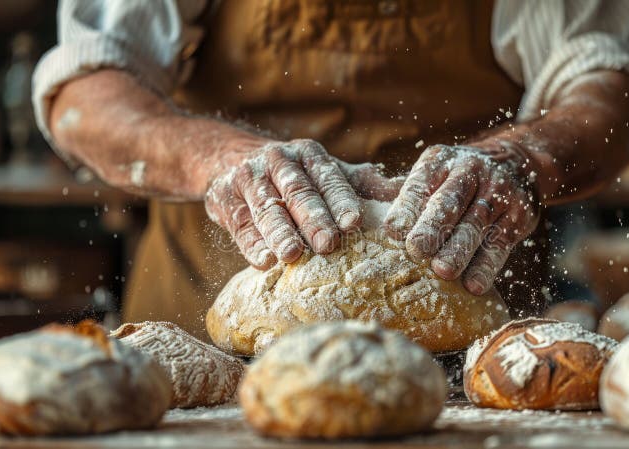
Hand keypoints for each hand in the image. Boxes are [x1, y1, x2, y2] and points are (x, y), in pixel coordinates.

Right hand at [205, 139, 402, 268]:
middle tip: (329, 244)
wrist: (229, 160)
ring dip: (280, 232)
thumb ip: (361, 184)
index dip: (341, 200)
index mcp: (309, 154)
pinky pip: (240, 224)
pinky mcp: (225, 199)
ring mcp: (249, 178)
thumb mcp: (325, 171)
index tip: (355, 223)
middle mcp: (278, 161)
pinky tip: (264, 262)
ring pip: (266, 207)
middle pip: (298, 192)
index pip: (328, 177)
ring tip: (292, 254)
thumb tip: (403, 192)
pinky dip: (251, 244)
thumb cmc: (293, 174)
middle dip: (314, 218)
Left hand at [383, 144, 539, 294]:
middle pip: (449, 202)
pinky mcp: (517, 217)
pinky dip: (487, 266)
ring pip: (476, 224)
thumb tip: (363, 216)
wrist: (515, 164)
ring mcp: (497, 193)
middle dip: (432, 227)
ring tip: (443, 271)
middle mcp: (469, 172)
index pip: (420, 184)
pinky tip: (473, 285)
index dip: (406, 207)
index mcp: (439, 162)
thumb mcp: (432, 173)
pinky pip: (500, 244)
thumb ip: (403, 194)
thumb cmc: (456, 180)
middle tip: (416, 250)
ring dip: (459, 250)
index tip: (392, 230)